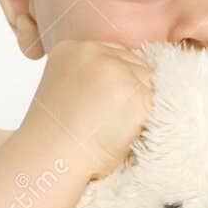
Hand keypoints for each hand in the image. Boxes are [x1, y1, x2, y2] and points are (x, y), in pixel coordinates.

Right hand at [23, 39, 154, 181]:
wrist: (51, 159)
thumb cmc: (55, 136)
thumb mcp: (64, 89)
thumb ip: (91, 76)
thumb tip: (123, 80)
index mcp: (72, 49)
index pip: (114, 54)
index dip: (115, 82)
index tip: (104, 105)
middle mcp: (95, 53)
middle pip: (134, 65)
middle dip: (129, 92)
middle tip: (107, 121)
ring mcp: (117, 72)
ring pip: (148, 82)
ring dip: (139, 105)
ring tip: (113, 128)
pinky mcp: (135, 94)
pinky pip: (156, 104)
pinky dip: (145, 122)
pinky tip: (121, 135)